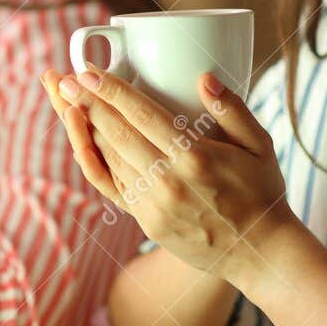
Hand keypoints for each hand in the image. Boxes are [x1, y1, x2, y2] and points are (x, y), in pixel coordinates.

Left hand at [40, 67, 297, 283]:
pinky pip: (112, 186)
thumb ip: (233, 110)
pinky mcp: (146, 223)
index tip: (88, 72)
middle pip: (116, 135)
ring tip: (65, 105)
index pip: (142, 115)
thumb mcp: (260, 146)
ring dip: (84, 130)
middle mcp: (169, 183)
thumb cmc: (262, 192)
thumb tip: (204, 78)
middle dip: (86, 105)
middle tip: (64, 81)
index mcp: (195, 159)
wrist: (259, 253)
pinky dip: (95, 162)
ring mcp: (154, 206)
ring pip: (109, 160)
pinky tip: (82, 142)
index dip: (111, 91)